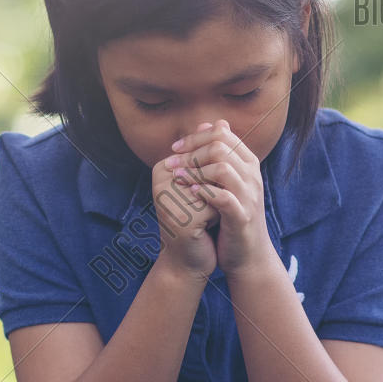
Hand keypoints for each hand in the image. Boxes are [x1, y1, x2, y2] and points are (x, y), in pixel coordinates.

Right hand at [151, 140, 217, 278]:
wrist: (189, 260)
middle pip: (209, 170)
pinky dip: (218, 218)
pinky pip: (215, 207)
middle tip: (209, 206)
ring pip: (213, 187)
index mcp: (162, 169)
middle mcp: (161, 182)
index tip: (205, 193)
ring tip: (208, 217)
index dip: (215, 173)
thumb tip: (221, 121)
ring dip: (218, 203)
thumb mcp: (203, 183)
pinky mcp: (182, 219)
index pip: (201, 156)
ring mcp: (170, 201)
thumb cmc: (197, 220)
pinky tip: (208, 229)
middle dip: (218, 187)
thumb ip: (210, 153)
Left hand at [166, 119, 277, 278]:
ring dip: (194, 171)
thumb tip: (208, 123)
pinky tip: (189, 193)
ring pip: (222, 168)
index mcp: (248, 164)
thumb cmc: (232, 216)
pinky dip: (203, 193)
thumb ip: (218, 155)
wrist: (248, 254)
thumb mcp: (227, 181)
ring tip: (177, 177)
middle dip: (191, 152)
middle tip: (171, 163)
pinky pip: (223, 197)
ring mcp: (249, 196)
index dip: (196, 137)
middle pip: (220, 146)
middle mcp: (252, 176)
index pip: (223, 134)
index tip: (175, 148)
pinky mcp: (242, 217)